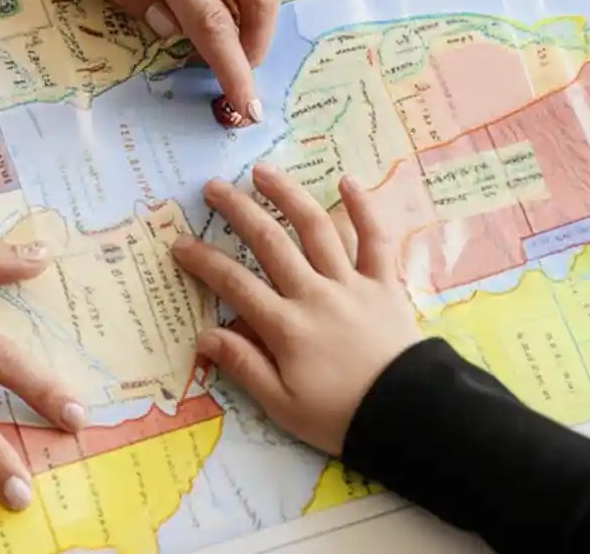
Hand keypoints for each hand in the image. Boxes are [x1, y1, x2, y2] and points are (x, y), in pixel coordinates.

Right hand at [171, 164, 421, 454]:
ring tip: (263, 172)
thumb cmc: (340, 416)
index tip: (181, 243)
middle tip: (214, 187)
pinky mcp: (384, 284)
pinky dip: (363, 208)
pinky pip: (375, 239)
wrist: (409, 416)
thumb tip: (204, 336)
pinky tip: (347, 182)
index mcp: (286, 327)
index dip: (204, 262)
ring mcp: (351, 284)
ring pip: (315, 229)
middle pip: (270, 243)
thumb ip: (244, 366)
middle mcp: (315, 294)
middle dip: (238, 211)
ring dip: (288, 196)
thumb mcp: (283, 405)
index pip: (235, 285)